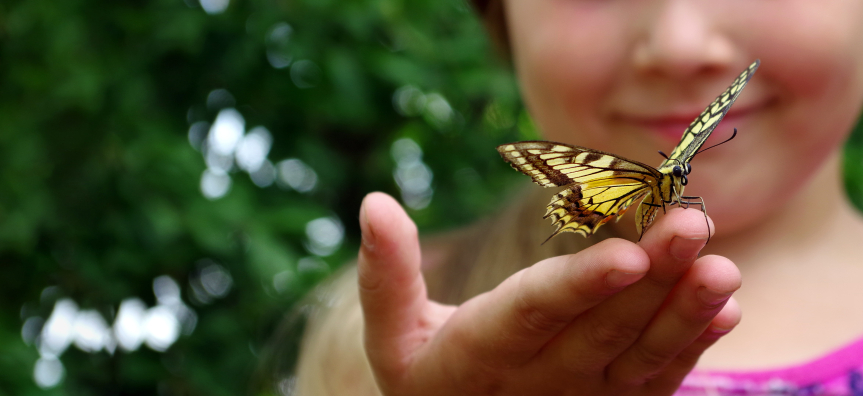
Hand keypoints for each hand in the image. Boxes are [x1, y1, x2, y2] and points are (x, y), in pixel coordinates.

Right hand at [357, 192, 740, 395]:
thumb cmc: (424, 374)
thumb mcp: (391, 332)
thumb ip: (385, 274)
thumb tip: (373, 202)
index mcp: (478, 356)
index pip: (533, 314)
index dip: (579, 286)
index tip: (627, 253)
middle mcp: (538, 383)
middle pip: (602, 329)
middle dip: (651, 279)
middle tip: (693, 225)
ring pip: (640, 357)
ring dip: (684, 313)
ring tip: (722, 268)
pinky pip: (658, 380)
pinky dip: (692, 345)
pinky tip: (724, 308)